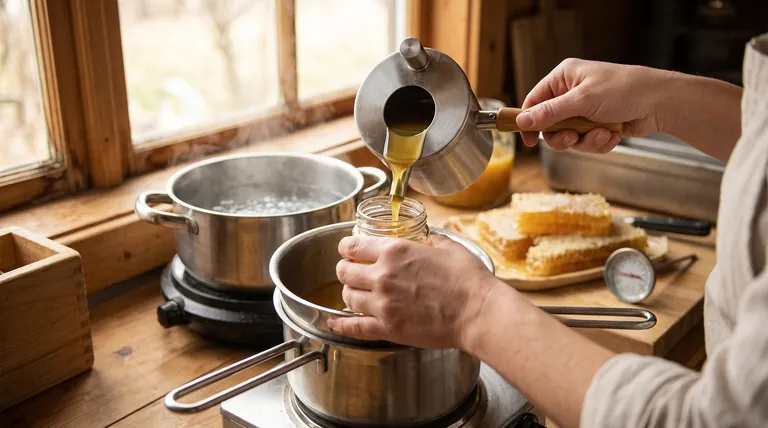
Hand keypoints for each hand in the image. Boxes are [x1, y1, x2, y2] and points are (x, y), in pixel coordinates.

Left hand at [327, 234, 497, 348]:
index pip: (353, 246)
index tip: (348, 250)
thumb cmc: (468, 279)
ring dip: (349, 293)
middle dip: (345, 269)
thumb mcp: (447, 246)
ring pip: (347, 297)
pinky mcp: (388, 328)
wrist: (478, 312)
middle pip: (344, 271)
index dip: (346, 247)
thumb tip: (424, 241)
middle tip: (351, 271)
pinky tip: (334, 323)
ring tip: (355, 293)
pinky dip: (341, 325)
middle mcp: (382, 276)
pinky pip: (355, 328)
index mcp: (394, 251)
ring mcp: (383, 304)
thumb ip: (428, 241)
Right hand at [516, 58, 671, 152]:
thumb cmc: (625, 90)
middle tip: (572, 138)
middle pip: (549, 125)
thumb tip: (522, 120)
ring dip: (586, 140)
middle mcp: (572, 94)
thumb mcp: (583, 100)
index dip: (529, 122)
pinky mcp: (598, 126)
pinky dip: (599, 143)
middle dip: (563, 136)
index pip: (534, 101)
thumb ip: (550, 112)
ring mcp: (586, 111)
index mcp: (564, 78)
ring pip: (569, 137)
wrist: (662, 103)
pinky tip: (614, 135)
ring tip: (603, 134)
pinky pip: (587, 143)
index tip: (528, 141)